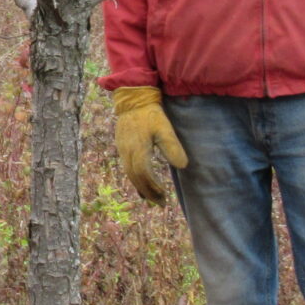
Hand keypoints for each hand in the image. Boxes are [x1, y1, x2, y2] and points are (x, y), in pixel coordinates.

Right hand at [113, 86, 187, 203]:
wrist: (132, 100)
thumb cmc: (150, 114)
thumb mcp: (165, 128)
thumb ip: (172, 147)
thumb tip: (182, 166)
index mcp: (138, 148)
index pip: (143, 173)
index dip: (153, 187)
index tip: (164, 196)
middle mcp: (127, 152)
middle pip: (135, 178)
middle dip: (147, 192)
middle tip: (160, 203)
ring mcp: (122, 150)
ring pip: (129, 174)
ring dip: (141, 188)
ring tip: (151, 200)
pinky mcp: (122, 148)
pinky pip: (127, 168)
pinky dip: (135, 180)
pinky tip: (141, 186)